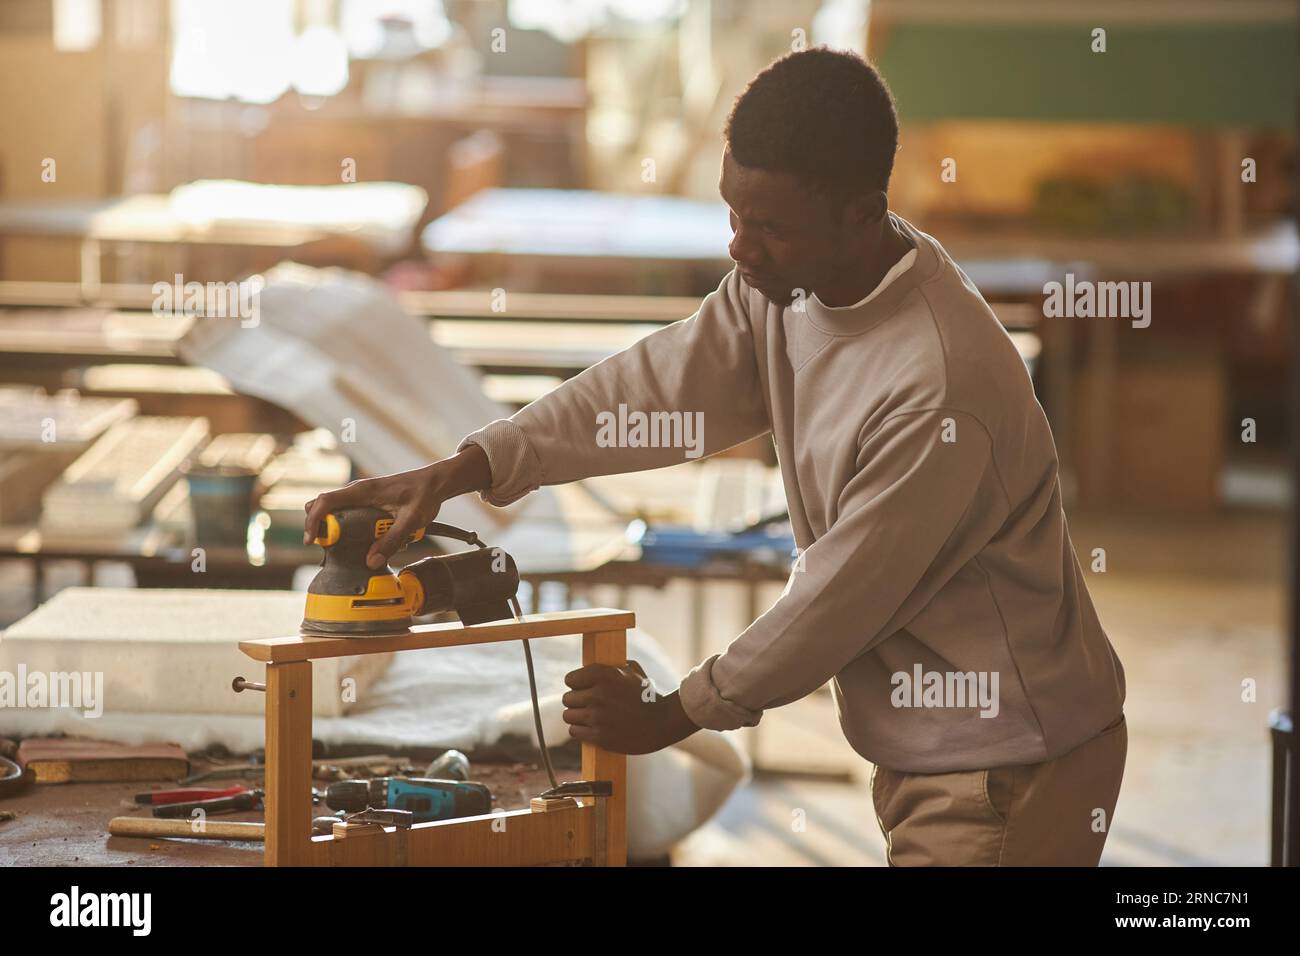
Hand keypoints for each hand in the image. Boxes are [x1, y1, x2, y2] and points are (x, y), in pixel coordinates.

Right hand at [302, 445, 490, 569]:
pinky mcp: (368, 503)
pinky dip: (353, 528)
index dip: (313, 520)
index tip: (312, 540)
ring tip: (358, 544)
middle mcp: (357, 492)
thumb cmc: (424, 494)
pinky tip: (373, 538)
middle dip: (323, 528)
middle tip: (334, 547)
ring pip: (336, 512)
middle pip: (324, 507)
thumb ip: (392, 540)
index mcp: (363, 491)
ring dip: (340, 530)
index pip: (325, 501)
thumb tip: (371, 561)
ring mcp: (361, 497)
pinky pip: (350, 515)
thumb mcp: (411, 520)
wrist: (435, 483)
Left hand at [562, 660, 697, 754]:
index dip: (577, 684)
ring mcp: (597, 716)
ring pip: (568, 716)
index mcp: (603, 675)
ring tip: (589, 717)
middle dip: (577, 702)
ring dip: (577, 717)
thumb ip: (611, 667)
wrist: (662, 722)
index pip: (570, 679)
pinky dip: (581, 731)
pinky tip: (592, 728)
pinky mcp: (599, 736)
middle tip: (588, 705)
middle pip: (567, 699)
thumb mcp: (633, 672)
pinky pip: (575, 731)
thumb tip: (592, 667)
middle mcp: (597, 694)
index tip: (583, 689)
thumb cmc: (648, 696)